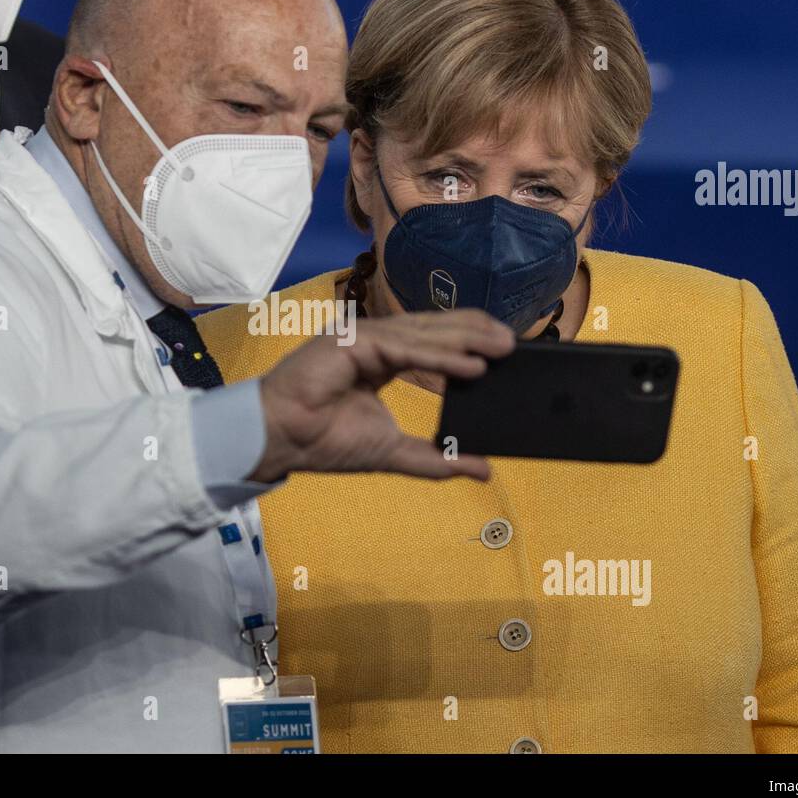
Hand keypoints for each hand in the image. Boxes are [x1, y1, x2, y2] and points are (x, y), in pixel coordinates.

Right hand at [251, 309, 515, 482]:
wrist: (282, 442)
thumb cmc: (323, 442)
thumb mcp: (392, 452)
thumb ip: (437, 458)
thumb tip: (483, 468)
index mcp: (379, 360)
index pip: (430, 342)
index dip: (465, 341)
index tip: (502, 349)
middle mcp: (372, 342)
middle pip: (432, 329)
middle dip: (475, 332)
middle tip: (514, 340)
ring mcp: (361, 337)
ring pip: (423, 333)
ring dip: (466, 340)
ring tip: (502, 347)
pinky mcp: (353, 341)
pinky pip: (405, 347)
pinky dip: (440, 356)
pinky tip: (471, 365)